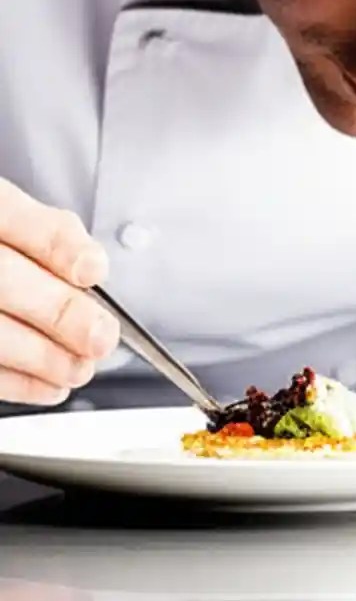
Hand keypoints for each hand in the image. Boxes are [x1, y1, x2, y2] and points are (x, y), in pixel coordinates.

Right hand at [0, 179, 117, 404]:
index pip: (8, 214)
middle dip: (59, 313)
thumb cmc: (1, 247)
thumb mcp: (14, 219)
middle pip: (0, 279)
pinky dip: (16, 383)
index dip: (55, 245)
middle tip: (101, 338)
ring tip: (79, 369)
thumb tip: (90, 270)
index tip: (93, 272)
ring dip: (40, 358)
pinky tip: (49, 386)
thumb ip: (52, 236)